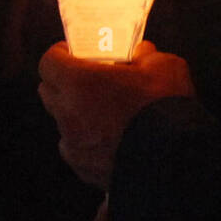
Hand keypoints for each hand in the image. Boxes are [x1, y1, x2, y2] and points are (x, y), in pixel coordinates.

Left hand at [38, 41, 192, 188]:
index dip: (59, 54)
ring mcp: (73, 143)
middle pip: (48, 91)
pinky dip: (86, 141)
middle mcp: (68, 113)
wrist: (172, 155)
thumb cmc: (164, 105)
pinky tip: (109, 139)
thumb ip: (146, 56)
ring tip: (103, 112)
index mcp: (79, 82)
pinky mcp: (82, 168)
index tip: (74, 52)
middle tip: (87, 78)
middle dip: (63, 82)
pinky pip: (76, 149)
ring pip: (62, 122)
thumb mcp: (164, 66)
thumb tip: (142, 52)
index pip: (48, 62)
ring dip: (76, 113)